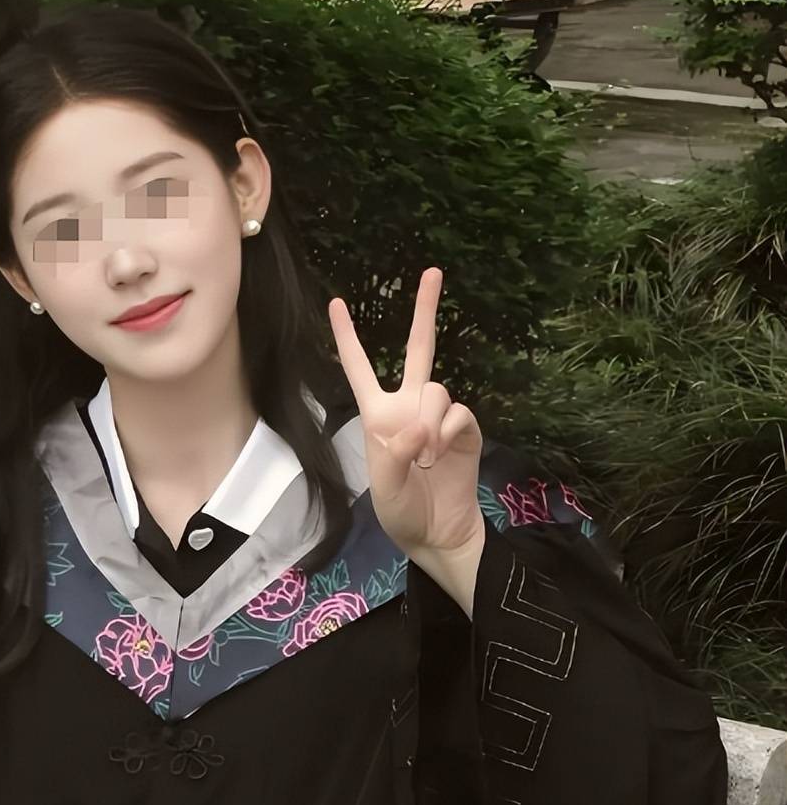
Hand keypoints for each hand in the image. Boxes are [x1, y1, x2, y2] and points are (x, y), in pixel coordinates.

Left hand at [328, 267, 483, 557]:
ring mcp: (439, 416)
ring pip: (437, 389)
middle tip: (432, 271)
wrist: (440, 533)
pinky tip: (442, 455)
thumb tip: (418, 428)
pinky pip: (460, 413)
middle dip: (425, 311)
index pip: (360, 368)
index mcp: (379, 415)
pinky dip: (451, 432)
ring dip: (431, 421)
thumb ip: (394, 456)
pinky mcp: (466, 430)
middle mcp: (409, 406)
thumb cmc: (401, 512)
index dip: (348, 338)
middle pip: (419, 349)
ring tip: (426, 458)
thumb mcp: (384, 489)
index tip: (337, 302)